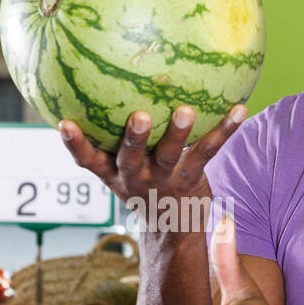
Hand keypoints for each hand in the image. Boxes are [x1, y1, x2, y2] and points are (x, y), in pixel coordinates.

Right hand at [59, 105, 246, 211]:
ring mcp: (165, 180)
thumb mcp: (119, 167)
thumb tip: (100, 77)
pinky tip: (240, 108)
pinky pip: (208, 150)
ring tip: (186, 111)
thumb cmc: (142, 184)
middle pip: (131, 158)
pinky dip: (225, 129)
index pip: (87, 160)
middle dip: (134, 138)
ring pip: (170, 156)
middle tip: (139, 116)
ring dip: (178, 133)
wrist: (171, 228)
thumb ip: (108, 136)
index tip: (63, 123)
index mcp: (113, 173)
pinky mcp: (191, 178)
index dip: (74, 144)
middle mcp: (136, 178)